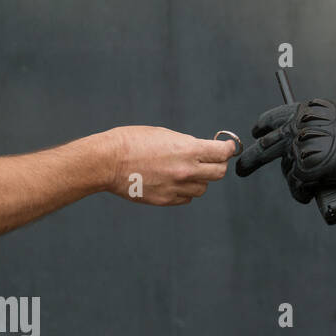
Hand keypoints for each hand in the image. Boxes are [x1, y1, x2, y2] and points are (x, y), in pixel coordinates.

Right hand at [103, 126, 235, 205]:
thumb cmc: (132, 142)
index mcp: (188, 150)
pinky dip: (184, 191)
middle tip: (211, 160)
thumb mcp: (165, 135)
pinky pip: (186, 198)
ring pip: (203, 188)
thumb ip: (187, 145)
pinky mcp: (165, 200)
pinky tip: (173, 182)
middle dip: (217, 165)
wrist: (106, 162)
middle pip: (219, 173)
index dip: (228, 149)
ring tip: (185, 172)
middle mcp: (186, 171)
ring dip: (199, 180)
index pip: (222, 153)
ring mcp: (176, 187)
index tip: (228, 147)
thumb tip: (202, 151)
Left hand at [234, 98, 335, 200]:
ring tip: (305, 187)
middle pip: (266, 145)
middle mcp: (297, 127)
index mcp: (305, 110)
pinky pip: (297, 185)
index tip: (257, 133)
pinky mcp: (305, 169)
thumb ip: (319, 122)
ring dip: (294, 178)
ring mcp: (300, 149)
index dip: (263, 127)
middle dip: (251, 158)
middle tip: (242, 168)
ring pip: (286, 169)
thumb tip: (312, 135)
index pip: (273, 118)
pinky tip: (307, 195)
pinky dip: (301, 192)